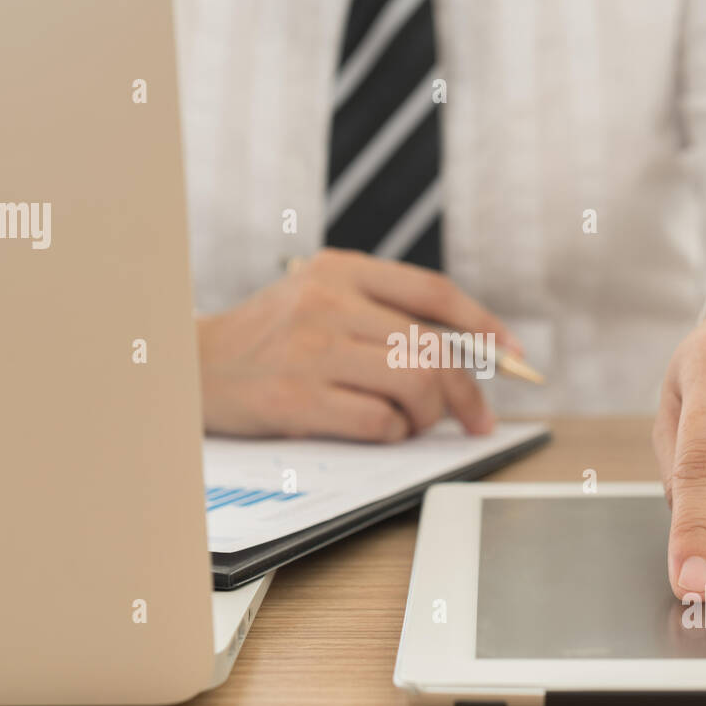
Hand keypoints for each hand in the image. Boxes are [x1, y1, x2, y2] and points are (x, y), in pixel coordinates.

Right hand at [197, 249, 521, 439]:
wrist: (192, 366)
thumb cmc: (270, 338)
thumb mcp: (319, 297)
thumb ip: (381, 309)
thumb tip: (469, 348)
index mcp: (341, 270)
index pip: (434, 293)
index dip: (484, 326)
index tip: (513, 354)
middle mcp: (329, 303)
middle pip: (433, 349)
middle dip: (467, 392)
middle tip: (476, 418)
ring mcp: (312, 351)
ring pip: (415, 385)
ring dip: (429, 415)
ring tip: (414, 422)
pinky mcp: (297, 400)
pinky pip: (380, 424)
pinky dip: (394, 435)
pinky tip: (379, 430)